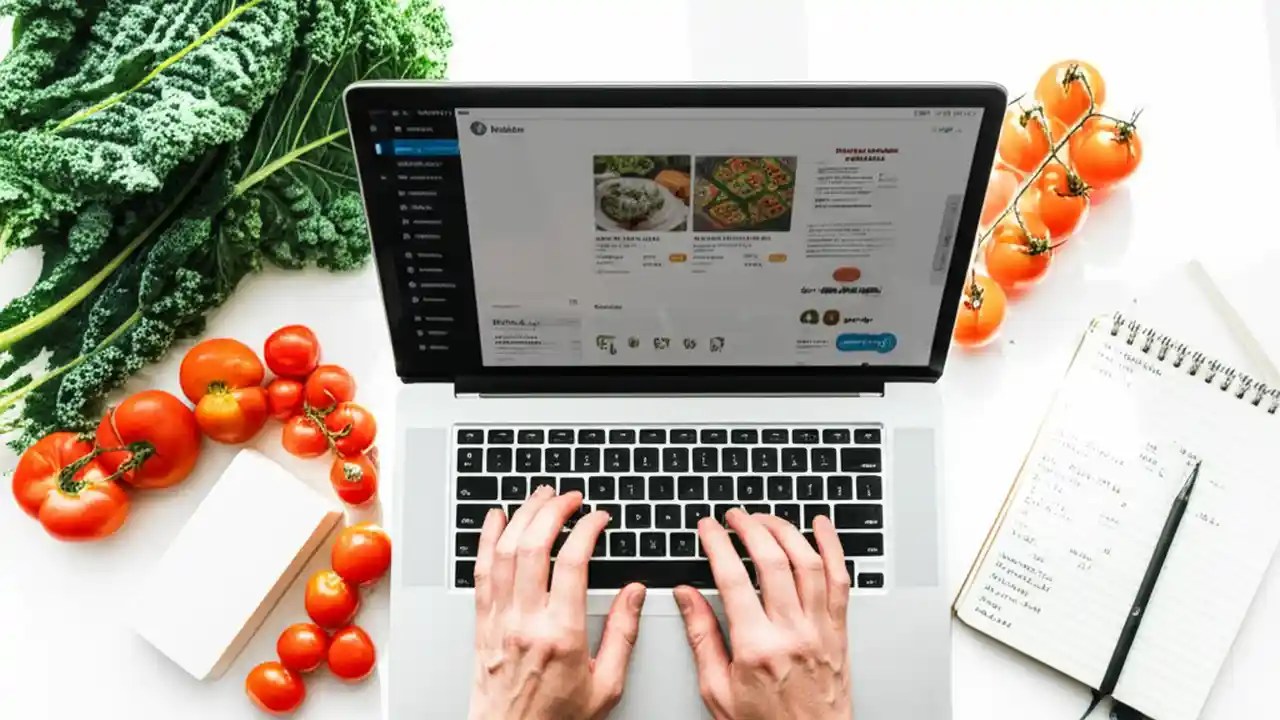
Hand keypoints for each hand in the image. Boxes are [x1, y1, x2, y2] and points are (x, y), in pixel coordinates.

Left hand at [469, 486, 646, 719]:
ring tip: (540, 497)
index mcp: (561, 634)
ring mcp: (499, 620)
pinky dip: (488, 539)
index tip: (598, 518)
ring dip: (522, 516)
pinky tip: (496, 520)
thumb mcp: (607, 685)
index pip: (572, 563)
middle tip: (569, 497)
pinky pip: (481, 572)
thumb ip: (623, 633)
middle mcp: (526, 622)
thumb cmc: (557, 719)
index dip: (587, 529)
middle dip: (552, 511)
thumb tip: (635, 593)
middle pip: (533, 546)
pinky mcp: (482, 624)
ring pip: (504, 552)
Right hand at [675, 510, 852, 719]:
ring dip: (785, 530)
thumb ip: (701, 637)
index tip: (708, 527)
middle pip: (771, 560)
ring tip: (765, 518)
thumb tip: (685, 596)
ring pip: (807, 562)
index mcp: (756, 647)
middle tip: (734, 516)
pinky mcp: (839, 630)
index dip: (717, 543)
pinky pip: (840, 579)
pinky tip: (821, 527)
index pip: (731, 578)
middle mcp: (791, 633)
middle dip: (749, 527)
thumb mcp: (717, 689)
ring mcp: (819, 629)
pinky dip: (832, 546)